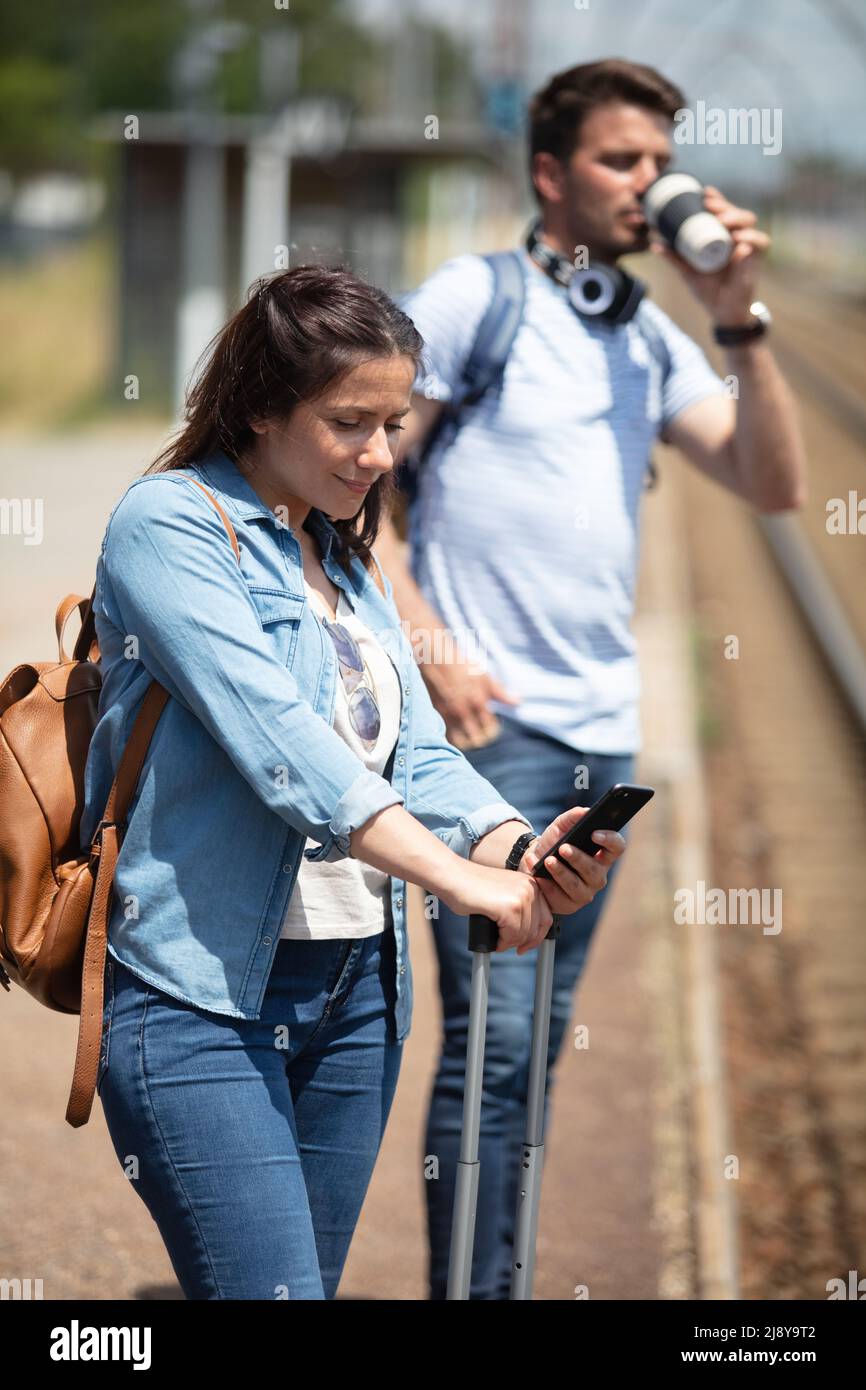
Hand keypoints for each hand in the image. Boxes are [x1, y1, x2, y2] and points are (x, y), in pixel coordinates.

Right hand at [422, 655, 520, 749]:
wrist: (436, 660)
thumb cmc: (462, 667)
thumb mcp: (484, 677)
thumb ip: (501, 694)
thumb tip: (518, 703)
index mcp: (478, 703)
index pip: (491, 731)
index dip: (494, 731)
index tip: (492, 726)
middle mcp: (463, 713)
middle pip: (477, 741)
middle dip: (482, 739)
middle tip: (482, 732)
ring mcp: (449, 716)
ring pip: (462, 743)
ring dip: (468, 742)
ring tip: (470, 734)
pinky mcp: (437, 716)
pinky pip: (448, 736)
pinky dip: (454, 738)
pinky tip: (457, 730)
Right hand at [438, 860, 553, 954]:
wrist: (453, 877)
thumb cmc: (472, 887)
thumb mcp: (505, 893)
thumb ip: (520, 906)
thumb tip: (530, 934)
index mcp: (531, 883)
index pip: (546, 917)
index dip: (537, 936)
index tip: (525, 946)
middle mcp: (530, 888)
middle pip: (537, 928)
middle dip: (523, 942)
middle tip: (508, 946)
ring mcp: (521, 897)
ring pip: (524, 934)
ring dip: (510, 943)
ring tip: (497, 941)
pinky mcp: (509, 907)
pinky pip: (512, 936)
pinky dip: (503, 943)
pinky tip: (495, 941)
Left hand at [520, 805, 626, 916]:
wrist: (532, 864)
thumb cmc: (552, 844)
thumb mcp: (559, 827)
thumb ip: (571, 817)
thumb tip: (585, 812)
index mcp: (602, 855)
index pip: (617, 847)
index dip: (609, 840)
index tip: (594, 833)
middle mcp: (598, 875)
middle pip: (595, 870)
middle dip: (579, 858)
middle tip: (563, 848)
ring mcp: (585, 892)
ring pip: (577, 885)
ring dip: (561, 872)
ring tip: (547, 861)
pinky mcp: (569, 905)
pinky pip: (559, 897)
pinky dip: (546, 884)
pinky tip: (536, 873)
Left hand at [650, 184, 769, 325]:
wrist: (721, 311)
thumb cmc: (707, 288)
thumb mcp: (688, 271)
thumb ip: (674, 257)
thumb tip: (653, 243)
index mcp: (721, 235)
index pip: (722, 210)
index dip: (716, 198)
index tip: (704, 192)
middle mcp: (736, 236)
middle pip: (735, 211)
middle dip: (724, 205)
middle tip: (709, 206)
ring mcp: (747, 245)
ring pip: (749, 221)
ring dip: (736, 218)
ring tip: (722, 222)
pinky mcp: (756, 258)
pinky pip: (759, 242)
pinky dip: (751, 238)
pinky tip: (739, 239)